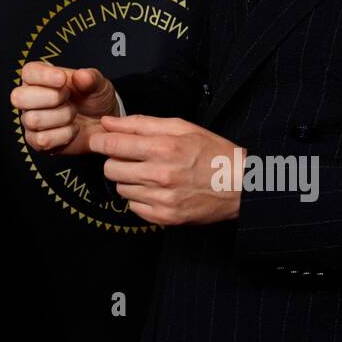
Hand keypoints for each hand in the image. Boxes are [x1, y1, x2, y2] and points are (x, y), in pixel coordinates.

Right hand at [11, 62, 117, 155]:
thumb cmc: (95, 100)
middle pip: (18, 97)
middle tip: (68, 98)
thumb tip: (81, 76)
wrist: (102, 125)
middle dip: (49, 98)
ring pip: (33, 120)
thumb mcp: (98, 84)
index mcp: (40, 78)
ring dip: (61, 117)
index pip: (28, 72)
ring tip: (73, 114)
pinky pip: (43, 140)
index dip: (43, 76)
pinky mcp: (37, 141)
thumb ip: (91, 78)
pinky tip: (72, 129)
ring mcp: (31, 121)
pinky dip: (63, 135)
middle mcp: (30, 98)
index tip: (62, 79)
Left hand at [90, 114, 243, 225]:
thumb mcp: (180, 127)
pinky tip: (157, 190)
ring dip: (129, 180)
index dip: (100, 141)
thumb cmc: (212, 152)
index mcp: (163, 148)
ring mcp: (162, 200)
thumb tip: (108, 123)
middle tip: (132, 158)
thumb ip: (140, 124)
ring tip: (150, 174)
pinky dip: (140, 198)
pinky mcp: (165, 218)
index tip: (100, 140)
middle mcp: (160, 175)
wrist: (241, 185)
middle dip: (116, 161)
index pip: (112, 145)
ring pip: (121, 189)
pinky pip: (133, 207)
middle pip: (110, 169)